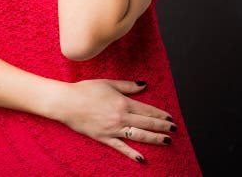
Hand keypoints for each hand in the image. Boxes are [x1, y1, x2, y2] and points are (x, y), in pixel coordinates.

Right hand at [56, 79, 176, 163]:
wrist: (67, 102)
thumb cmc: (86, 90)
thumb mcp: (108, 83)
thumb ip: (127, 86)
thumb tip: (144, 85)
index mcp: (123, 102)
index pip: (147, 110)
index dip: (160, 115)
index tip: (170, 118)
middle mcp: (121, 117)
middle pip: (147, 123)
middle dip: (162, 127)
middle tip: (174, 130)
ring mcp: (113, 129)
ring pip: (139, 136)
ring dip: (154, 139)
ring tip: (166, 141)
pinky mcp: (104, 138)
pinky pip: (121, 147)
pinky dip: (132, 153)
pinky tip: (142, 158)